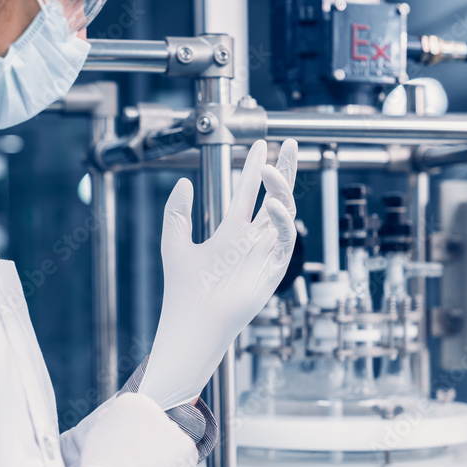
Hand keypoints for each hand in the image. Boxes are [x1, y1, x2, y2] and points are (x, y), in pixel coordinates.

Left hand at [138, 139, 297, 409]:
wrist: (191, 322)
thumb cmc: (182, 291)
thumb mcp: (174, 243)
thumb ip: (177, 213)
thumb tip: (184, 181)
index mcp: (231, 232)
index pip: (249, 193)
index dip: (255, 169)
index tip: (261, 145)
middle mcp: (252, 240)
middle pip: (276, 198)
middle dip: (285, 171)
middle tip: (292, 144)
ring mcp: (264, 254)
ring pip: (284, 214)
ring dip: (282, 189)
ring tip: (271, 168)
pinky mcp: (272, 271)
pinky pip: (284, 241)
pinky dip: (283, 221)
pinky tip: (275, 205)